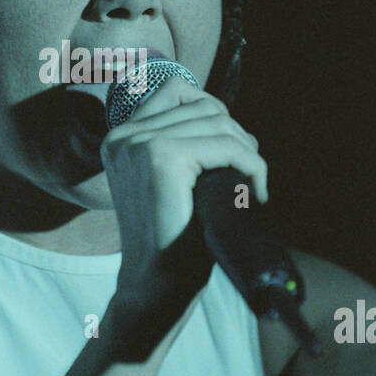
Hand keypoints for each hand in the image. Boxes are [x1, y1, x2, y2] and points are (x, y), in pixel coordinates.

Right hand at [101, 75, 267, 327]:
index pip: (177, 90)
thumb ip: (182, 144)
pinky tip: (255, 194)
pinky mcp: (162, 157)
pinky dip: (251, 166)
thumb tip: (225, 117)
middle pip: (204, 106)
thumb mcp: (171, 181)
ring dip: (247, 154)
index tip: (230, 153)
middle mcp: (124, 135)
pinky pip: (226, 145)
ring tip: (251, 188)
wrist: (156, 285)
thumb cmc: (172, 238)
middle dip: (237, 138)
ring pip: (219, 123)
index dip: (214, 114)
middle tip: (247, 177)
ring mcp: (140, 144)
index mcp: (120, 137)